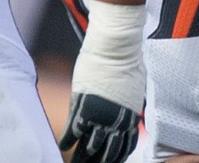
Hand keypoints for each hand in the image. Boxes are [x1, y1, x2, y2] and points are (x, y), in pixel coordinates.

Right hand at [62, 1, 145, 162]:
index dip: (117, 158)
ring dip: (82, 157)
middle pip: (107, 152)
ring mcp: (100, 117)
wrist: (116, 48)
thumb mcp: (134, 88)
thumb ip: (129, 104)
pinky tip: (63, 146)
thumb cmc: (126, 61)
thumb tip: (129, 110)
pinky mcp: (83, 109)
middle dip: (99, 162)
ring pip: (89, 148)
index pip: (126, 147)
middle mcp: (117, 121)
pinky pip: (73, 134)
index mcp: (131, 116)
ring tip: (76, 162)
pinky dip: (68, 142)